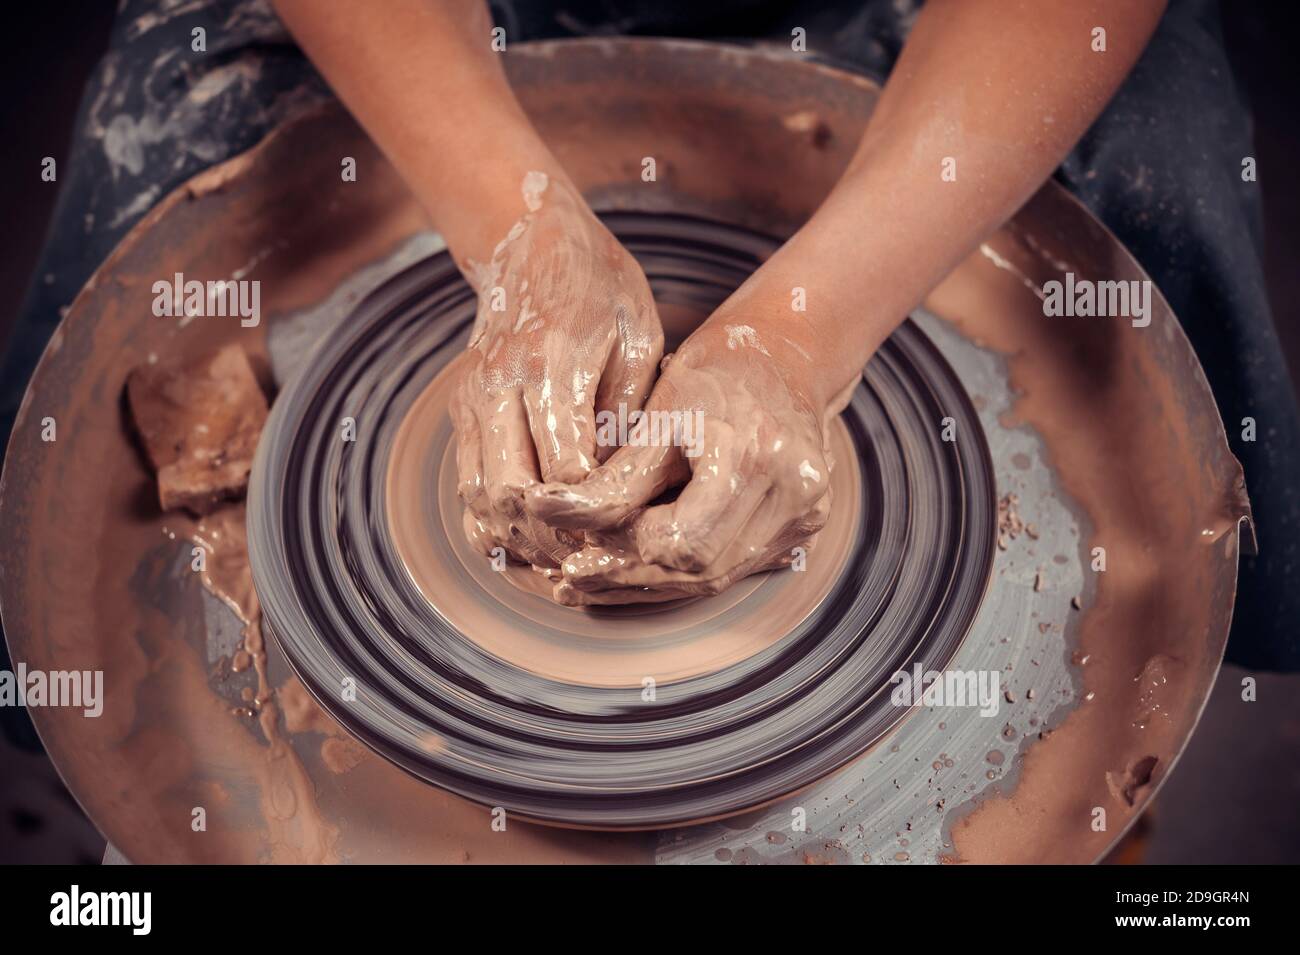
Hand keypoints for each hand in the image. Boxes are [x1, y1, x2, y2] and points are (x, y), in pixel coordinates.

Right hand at [451, 174, 663, 566]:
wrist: (530, 239)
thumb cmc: (600, 285)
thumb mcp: (638, 331)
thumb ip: (630, 405)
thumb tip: (623, 482)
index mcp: (552, 363)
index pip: (568, 470)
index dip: (598, 512)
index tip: (629, 528)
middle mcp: (499, 384)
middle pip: (513, 494)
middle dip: (556, 535)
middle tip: (596, 551)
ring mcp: (472, 398)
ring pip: (480, 498)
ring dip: (520, 537)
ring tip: (565, 554)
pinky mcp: (462, 410)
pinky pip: (466, 485)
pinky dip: (493, 522)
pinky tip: (530, 537)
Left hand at [525, 317, 850, 602]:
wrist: (781, 360)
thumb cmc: (712, 377)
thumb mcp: (656, 419)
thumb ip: (610, 481)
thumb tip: (545, 513)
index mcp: (756, 457)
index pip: (680, 540)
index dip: (622, 550)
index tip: (574, 545)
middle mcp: (795, 495)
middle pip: (701, 571)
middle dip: (631, 574)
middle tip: (572, 574)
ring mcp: (808, 517)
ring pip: (715, 579)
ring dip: (650, 583)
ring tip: (593, 577)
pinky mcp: (804, 530)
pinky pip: (732, 568)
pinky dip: (680, 574)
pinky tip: (634, 571)